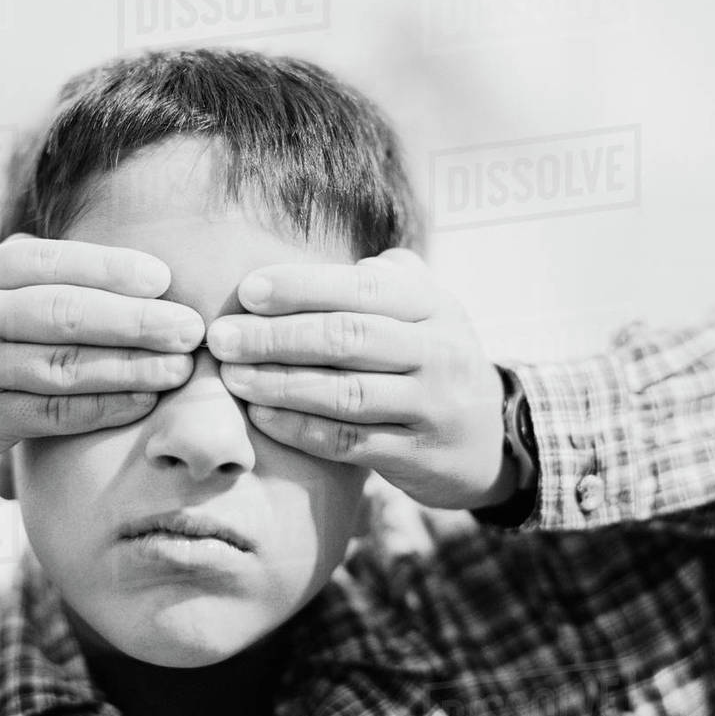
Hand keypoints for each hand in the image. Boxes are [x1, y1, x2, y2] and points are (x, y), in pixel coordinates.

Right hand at [0, 233, 204, 490]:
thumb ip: (36, 273)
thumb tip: (127, 266)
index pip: (55, 263)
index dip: (114, 270)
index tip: (165, 280)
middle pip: (66, 313)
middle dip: (136, 320)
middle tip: (189, 328)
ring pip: (66, 365)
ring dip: (132, 366)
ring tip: (179, 367)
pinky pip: (56, 412)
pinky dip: (105, 406)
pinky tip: (143, 400)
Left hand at [207, 248, 509, 510]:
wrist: (492, 440)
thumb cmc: (433, 360)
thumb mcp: (427, 310)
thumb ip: (386, 279)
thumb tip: (334, 260)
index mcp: (434, 305)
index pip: (361, 289)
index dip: (300, 288)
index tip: (246, 291)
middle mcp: (438, 352)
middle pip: (347, 338)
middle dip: (276, 336)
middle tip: (221, 337)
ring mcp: (431, 407)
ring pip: (345, 393)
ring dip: (279, 383)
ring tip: (231, 376)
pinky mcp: (417, 455)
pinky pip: (349, 441)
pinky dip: (300, 428)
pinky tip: (260, 416)